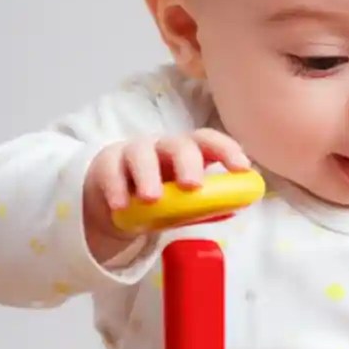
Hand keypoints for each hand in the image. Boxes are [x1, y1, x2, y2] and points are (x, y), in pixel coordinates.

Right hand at [82, 128, 250, 259]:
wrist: (117, 206)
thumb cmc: (160, 200)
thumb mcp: (184, 205)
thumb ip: (207, 206)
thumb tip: (237, 207)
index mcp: (188, 154)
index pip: (209, 142)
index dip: (227, 150)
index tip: (241, 168)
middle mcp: (162, 148)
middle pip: (178, 144)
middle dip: (187, 162)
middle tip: (191, 186)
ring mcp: (133, 153)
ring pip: (141, 154)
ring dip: (147, 175)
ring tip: (151, 199)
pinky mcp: (106, 164)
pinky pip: (110, 171)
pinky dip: (116, 188)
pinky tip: (120, 206)